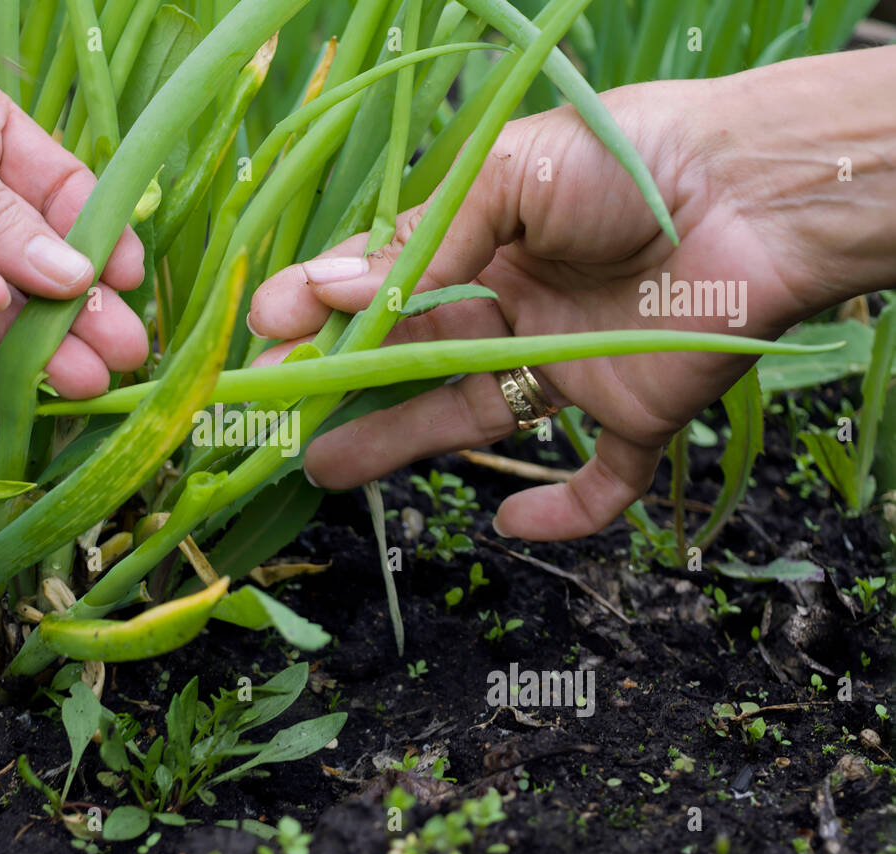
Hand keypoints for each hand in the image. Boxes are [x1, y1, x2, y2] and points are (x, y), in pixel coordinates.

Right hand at [248, 48, 895, 539]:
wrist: (761, 191)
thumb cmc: (632, 159)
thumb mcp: (513, 174)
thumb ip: (427, 238)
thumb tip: (330, 287)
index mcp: (484, 247)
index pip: (383, 288)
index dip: (320, 309)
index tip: (264, 331)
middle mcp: (516, 311)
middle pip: (409, 362)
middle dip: (339, 389)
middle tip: (273, 415)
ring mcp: (569, 369)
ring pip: (469, 421)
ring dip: (397, 447)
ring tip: (324, 470)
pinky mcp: (633, 415)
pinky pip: (599, 481)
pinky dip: (562, 512)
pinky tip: (511, 521)